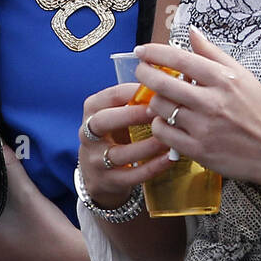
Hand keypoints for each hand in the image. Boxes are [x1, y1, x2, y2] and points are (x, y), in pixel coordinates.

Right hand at [79, 83, 174, 210]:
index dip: (133, 91)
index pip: (110, 96)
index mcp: (92, 110)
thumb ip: (137, 99)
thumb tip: (172, 79)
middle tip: (158, 112)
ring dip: (147, 146)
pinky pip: (131, 175)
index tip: (157, 88)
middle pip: (104, 121)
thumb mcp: (118, 113)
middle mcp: (87, 134)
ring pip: (119, 153)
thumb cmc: (116, 133)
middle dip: (132, 115)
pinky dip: (152, 167)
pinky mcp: (107, 181)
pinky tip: (170, 158)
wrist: (98, 174)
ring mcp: (95, 160)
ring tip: (169, 138)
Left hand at [135, 25, 260, 186]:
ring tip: (160, 99)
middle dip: (144, 74)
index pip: (179, 59)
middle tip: (141, 71)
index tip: (142, 50)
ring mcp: (203, 127)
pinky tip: (167, 122)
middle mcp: (212, 101)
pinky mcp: (198, 150)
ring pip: (161, 108)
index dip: (155, 52)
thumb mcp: (243, 76)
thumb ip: (214, 54)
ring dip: (155, 101)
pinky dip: (160, 125)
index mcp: (223, 79)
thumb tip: (192, 32)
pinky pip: (164, 133)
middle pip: (163, 83)